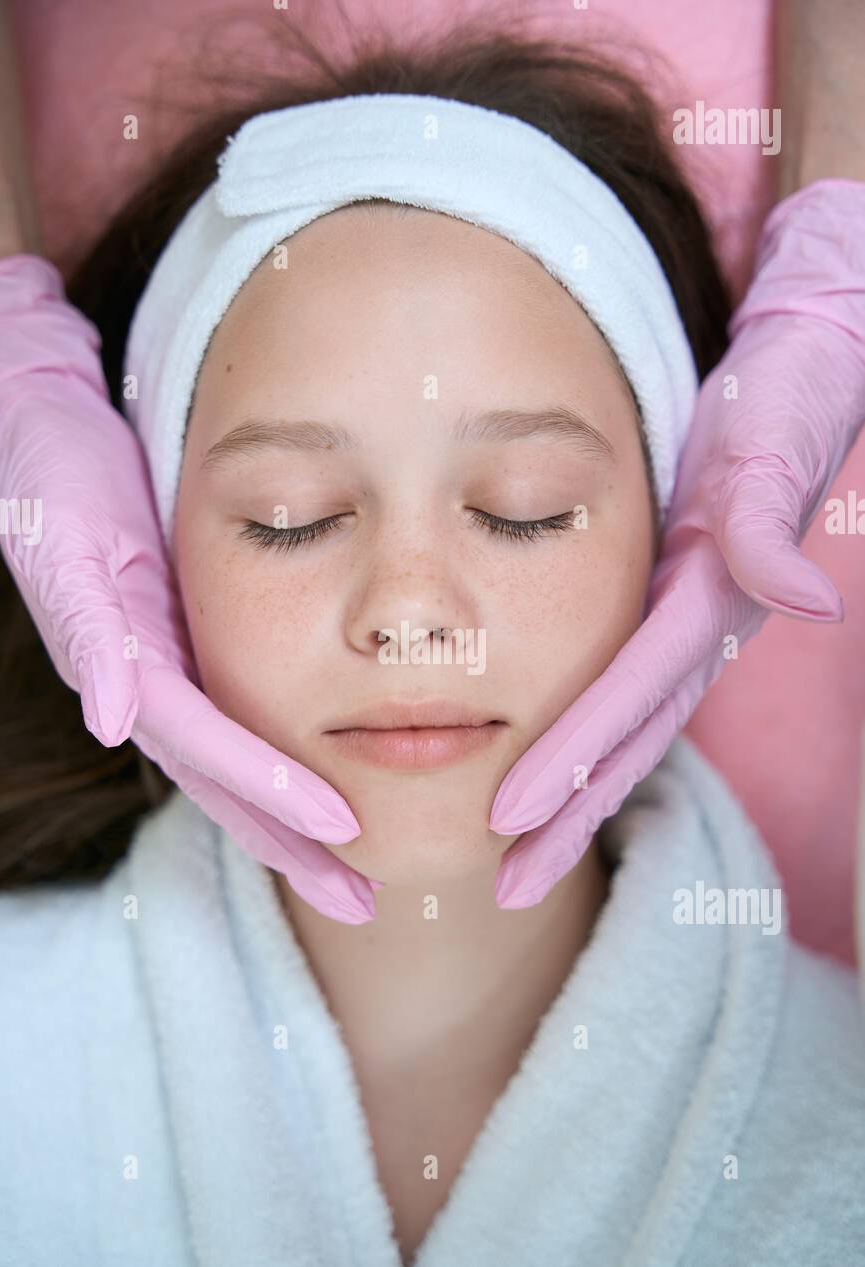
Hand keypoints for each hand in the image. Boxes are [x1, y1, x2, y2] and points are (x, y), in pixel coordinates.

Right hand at [0, 254, 378, 922]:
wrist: (40, 421)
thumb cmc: (52, 471)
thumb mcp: (65, 539)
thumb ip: (89, 630)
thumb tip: (112, 719)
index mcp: (126, 664)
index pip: (210, 746)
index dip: (271, 791)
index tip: (342, 830)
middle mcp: (145, 683)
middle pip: (227, 783)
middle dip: (291, 844)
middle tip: (362, 900)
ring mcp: (160, 671)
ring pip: (234, 769)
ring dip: (291, 826)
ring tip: (356, 873)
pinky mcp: (177, 648)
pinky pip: (235, 726)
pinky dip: (277, 771)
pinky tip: (321, 794)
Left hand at [489, 179, 864, 907]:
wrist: (809, 337)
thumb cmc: (788, 373)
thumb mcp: (783, 425)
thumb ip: (775, 509)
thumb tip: (804, 600)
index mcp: (713, 587)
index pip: (634, 690)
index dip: (575, 756)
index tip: (510, 820)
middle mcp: (700, 616)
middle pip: (627, 735)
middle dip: (568, 813)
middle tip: (503, 882)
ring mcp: (685, 613)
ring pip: (622, 725)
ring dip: (570, 798)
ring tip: (510, 860)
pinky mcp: (669, 596)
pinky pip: (618, 686)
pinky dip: (579, 741)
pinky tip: (540, 774)